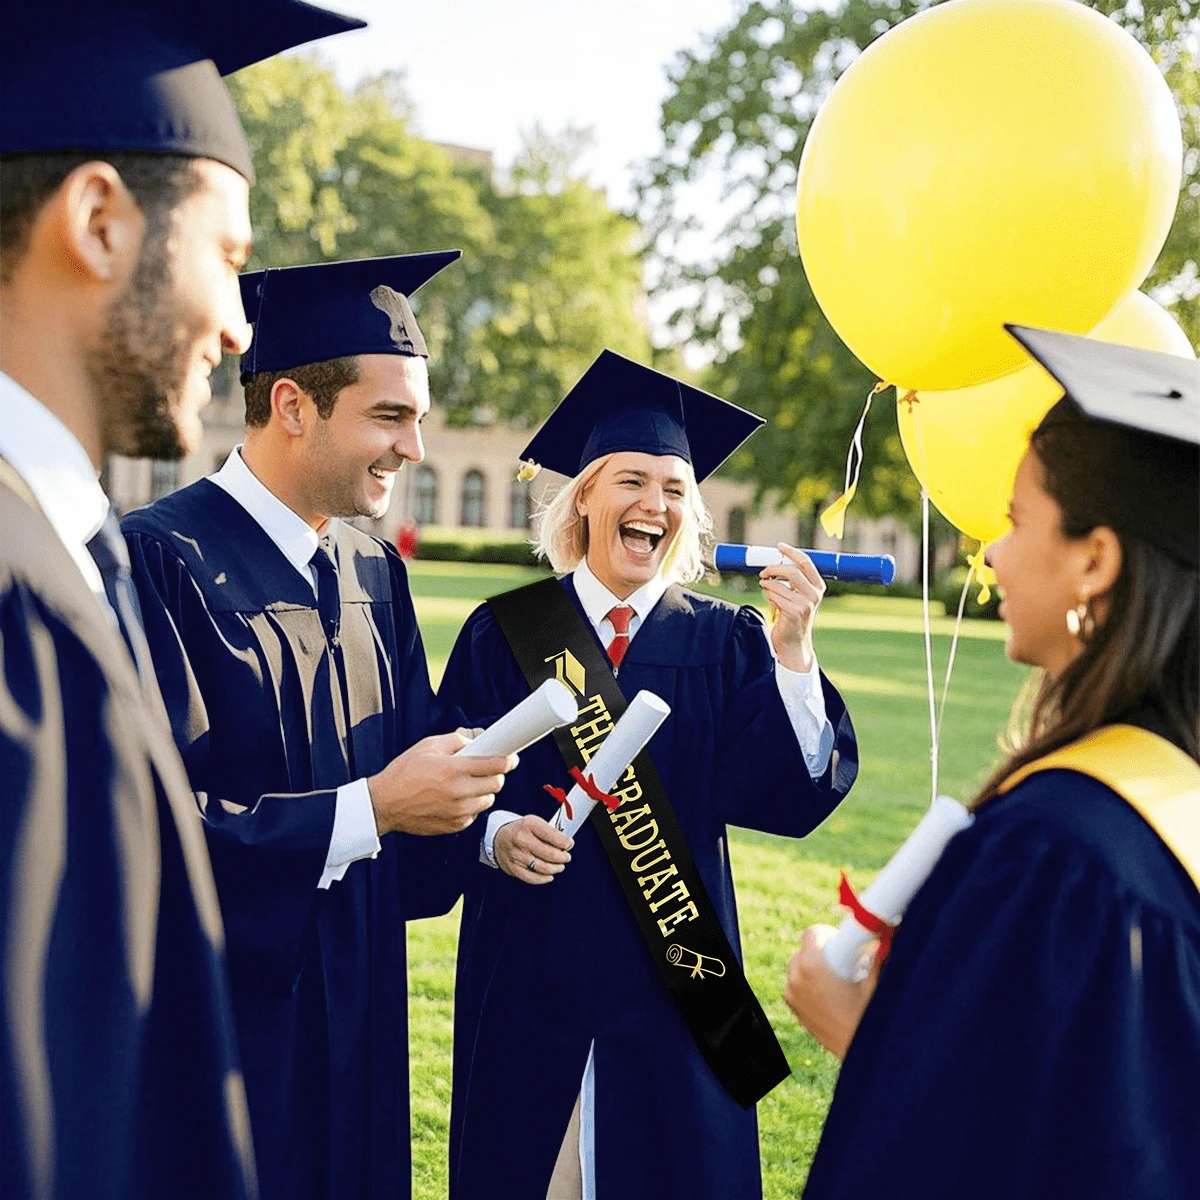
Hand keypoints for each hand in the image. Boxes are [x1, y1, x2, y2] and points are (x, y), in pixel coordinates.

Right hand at [367, 730, 516, 836]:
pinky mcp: (454, 826)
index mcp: (454, 770)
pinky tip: (455, 799)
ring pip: (488, 800)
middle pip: (497, 784)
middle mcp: (459, 792)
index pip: (495, 765)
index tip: (512, 758)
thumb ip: (456, 741)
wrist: (384, 804)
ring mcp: (458, 812)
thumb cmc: (403, 774)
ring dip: (483, 791)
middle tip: (484, 770)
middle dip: (494, 775)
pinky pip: (474, 814)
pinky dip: (470, 806)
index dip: (508, 760)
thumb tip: (475, 741)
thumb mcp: (428, 746)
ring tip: (466, 785)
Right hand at [493, 815, 572, 885]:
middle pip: (550, 854)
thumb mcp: (535, 822)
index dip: (566, 843)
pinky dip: (544, 878)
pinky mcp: (513, 868)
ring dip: (556, 868)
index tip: (569, 844)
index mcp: (529, 824)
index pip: (554, 836)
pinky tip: (550, 875)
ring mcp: (517, 855)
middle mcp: (521, 839)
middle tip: (566, 857)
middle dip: (563, 857)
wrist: (499, 839)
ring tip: (560, 866)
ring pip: (544, 868)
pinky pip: (533, 878)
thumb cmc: (521, 831)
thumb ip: (551, 831)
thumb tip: (566, 844)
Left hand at [759, 543, 824, 672]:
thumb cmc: (793, 617)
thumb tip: (775, 562)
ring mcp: (805, 604)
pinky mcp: (794, 612)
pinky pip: (774, 596)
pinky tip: (771, 604)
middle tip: (763, 572)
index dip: (791, 552)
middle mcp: (814, 594)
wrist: (794, 643)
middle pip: (792, 571)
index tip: (779, 546)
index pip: (806, 562)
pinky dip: (768, 597)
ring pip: (779, 585)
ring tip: (766, 591)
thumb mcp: (798, 596)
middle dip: (773, 568)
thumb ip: (793, 581)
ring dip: (768, 586)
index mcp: (818, 587)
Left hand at [784, 924, 879, 1059]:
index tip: (840, 941)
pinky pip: (796, 983)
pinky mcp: (793, 1007)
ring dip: (812, 965)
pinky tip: (827, 990)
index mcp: (811, 966)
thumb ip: (877, 956)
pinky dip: (807, 981)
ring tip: (836, 976)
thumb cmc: (866, 1016)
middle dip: (821, 950)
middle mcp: (796, 977)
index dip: (827, 933)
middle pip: (803, 949)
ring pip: (797, 966)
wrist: (858, 1052)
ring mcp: (792, 993)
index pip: (811, 933)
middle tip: (842, 959)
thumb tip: (885, 936)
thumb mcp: (873, 983)